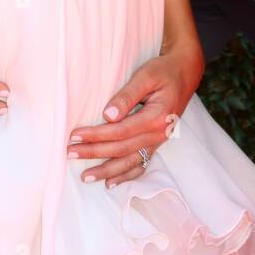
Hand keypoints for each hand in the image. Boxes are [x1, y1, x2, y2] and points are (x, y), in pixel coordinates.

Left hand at [66, 40, 204, 188]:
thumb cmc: (163, 71)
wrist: (185, 73)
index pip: (120, 131)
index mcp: (156, 117)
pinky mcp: (157, 142)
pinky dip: (126, 175)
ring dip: (107, 171)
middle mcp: (158, 134)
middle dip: (94, 153)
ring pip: (130, 162)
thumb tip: (107, 115)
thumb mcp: (146, 76)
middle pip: (122, 149)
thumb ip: (127, 96)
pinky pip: (142, 164)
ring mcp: (159, 141)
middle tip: (70, 153)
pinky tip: (110, 182)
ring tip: (85, 177)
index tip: (74, 136)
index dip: (96, 135)